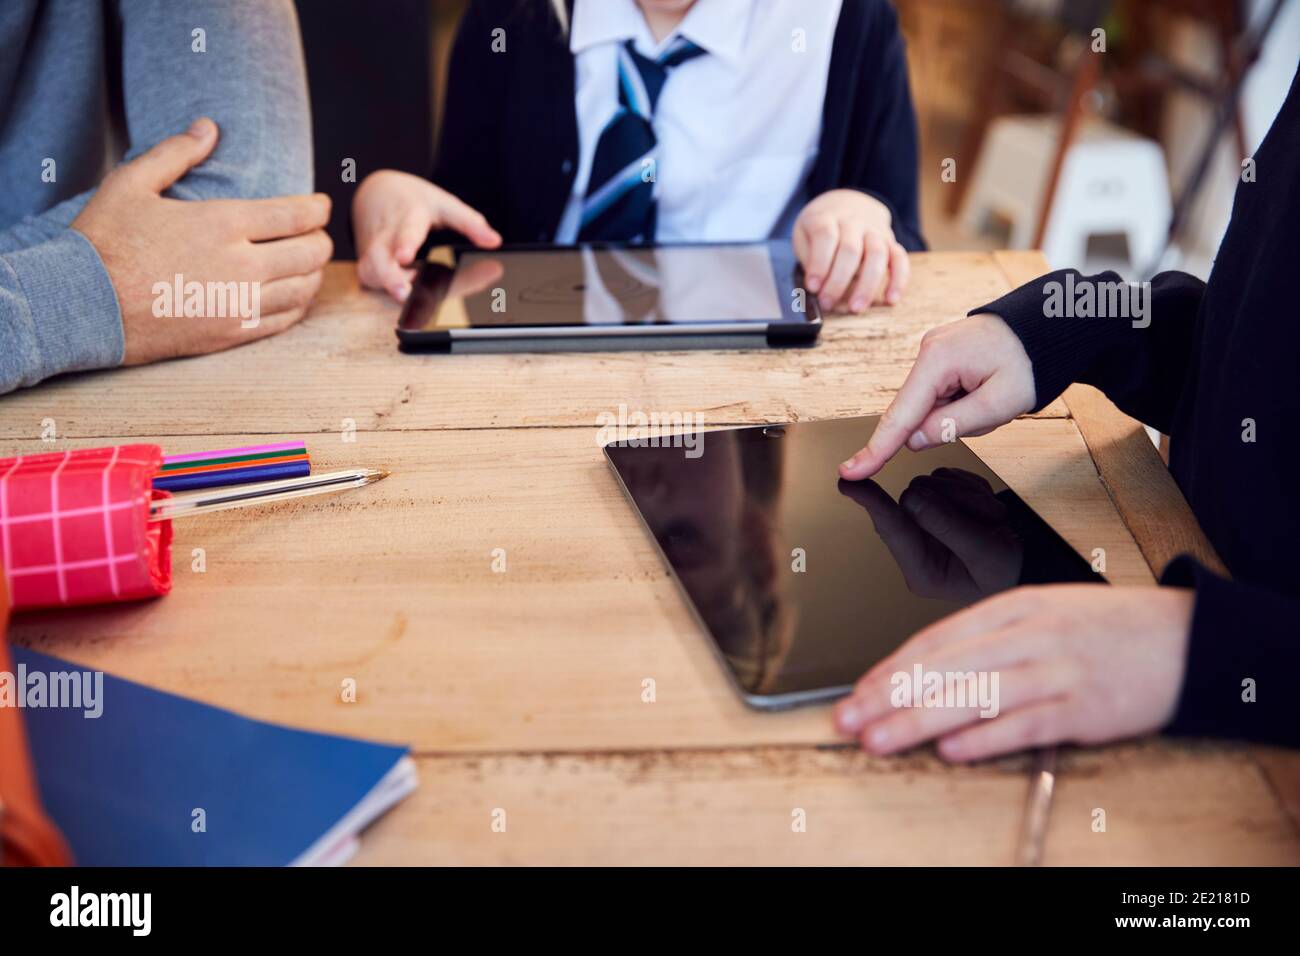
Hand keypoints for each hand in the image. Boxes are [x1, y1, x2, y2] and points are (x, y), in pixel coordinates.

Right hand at [72, 118, 332, 365]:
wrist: (83, 306)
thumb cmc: (103, 241)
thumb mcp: (131, 183)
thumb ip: (176, 153)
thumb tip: (209, 127)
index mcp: (223, 224)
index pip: (295, 215)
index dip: (317, 208)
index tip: (321, 204)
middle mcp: (241, 266)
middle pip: (310, 253)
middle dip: (321, 239)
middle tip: (319, 233)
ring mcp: (239, 304)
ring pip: (303, 289)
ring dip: (314, 273)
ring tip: (310, 264)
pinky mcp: (231, 334)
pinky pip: (284, 321)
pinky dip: (299, 306)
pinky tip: (294, 296)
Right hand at [353, 169, 500, 301]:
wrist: (377, 193)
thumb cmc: (414, 202)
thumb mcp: (445, 204)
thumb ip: (470, 223)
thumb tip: (495, 241)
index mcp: (408, 216)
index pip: (407, 230)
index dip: (406, 243)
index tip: (405, 256)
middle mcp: (387, 237)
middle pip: (380, 257)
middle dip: (389, 276)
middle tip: (403, 293)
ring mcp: (374, 253)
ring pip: (373, 272)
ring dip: (389, 287)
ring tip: (406, 300)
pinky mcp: (369, 267)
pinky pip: (375, 281)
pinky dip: (389, 291)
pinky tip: (407, 303)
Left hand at [793, 189, 908, 312]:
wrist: (847, 203)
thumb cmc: (821, 229)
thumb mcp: (804, 236)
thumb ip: (809, 260)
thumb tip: (814, 292)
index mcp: (826, 218)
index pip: (825, 236)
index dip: (819, 263)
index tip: (812, 287)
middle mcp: (853, 221)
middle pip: (850, 249)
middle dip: (838, 281)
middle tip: (827, 303)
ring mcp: (874, 231)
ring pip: (877, 254)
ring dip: (867, 285)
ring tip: (856, 308)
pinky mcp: (890, 242)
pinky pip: (900, 259)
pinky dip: (898, 280)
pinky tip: (891, 300)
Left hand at [833, 585, 1193, 760]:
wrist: (1185, 639)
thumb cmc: (1105, 628)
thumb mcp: (1041, 612)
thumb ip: (988, 637)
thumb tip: (927, 667)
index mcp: (1013, 608)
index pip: (936, 639)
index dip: (891, 668)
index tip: (858, 693)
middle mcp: (1029, 635)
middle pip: (944, 668)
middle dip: (889, 697)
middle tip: (849, 720)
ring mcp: (1056, 671)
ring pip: (974, 697)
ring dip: (920, 721)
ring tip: (880, 740)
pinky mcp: (1084, 708)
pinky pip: (1026, 724)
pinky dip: (986, 738)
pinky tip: (952, 751)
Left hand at [838, 469, 1022, 603]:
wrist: (1029, 563)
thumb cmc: (1007, 571)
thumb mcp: (986, 555)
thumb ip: (948, 528)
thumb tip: (911, 500)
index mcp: (920, 570)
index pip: (890, 529)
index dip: (870, 503)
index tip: (846, 483)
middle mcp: (916, 546)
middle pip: (914, 498)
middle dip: (953, 500)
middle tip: (990, 518)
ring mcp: (925, 523)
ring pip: (930, 483)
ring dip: (965, 494)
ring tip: (991, 520)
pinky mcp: (938, 504)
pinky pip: (945, 476)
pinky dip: (970, 486)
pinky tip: (985, 509)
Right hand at [839, 313, 1035, 479]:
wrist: (1049, 327)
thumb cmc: (1030, 360)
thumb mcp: (999, 403)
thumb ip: (952, 425)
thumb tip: (914, 440)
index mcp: (937, 360)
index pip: (899, 416)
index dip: (876, 449)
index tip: (850, 471)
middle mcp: (927, 351)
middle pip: (915, 411)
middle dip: (947, 423)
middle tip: (985, 408)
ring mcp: (933, 352)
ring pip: (930, 406)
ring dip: (959, 413)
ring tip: (992, 395)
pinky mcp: (941, 357)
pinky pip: (939, 394)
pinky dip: (960, 403)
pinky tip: (983, 389)